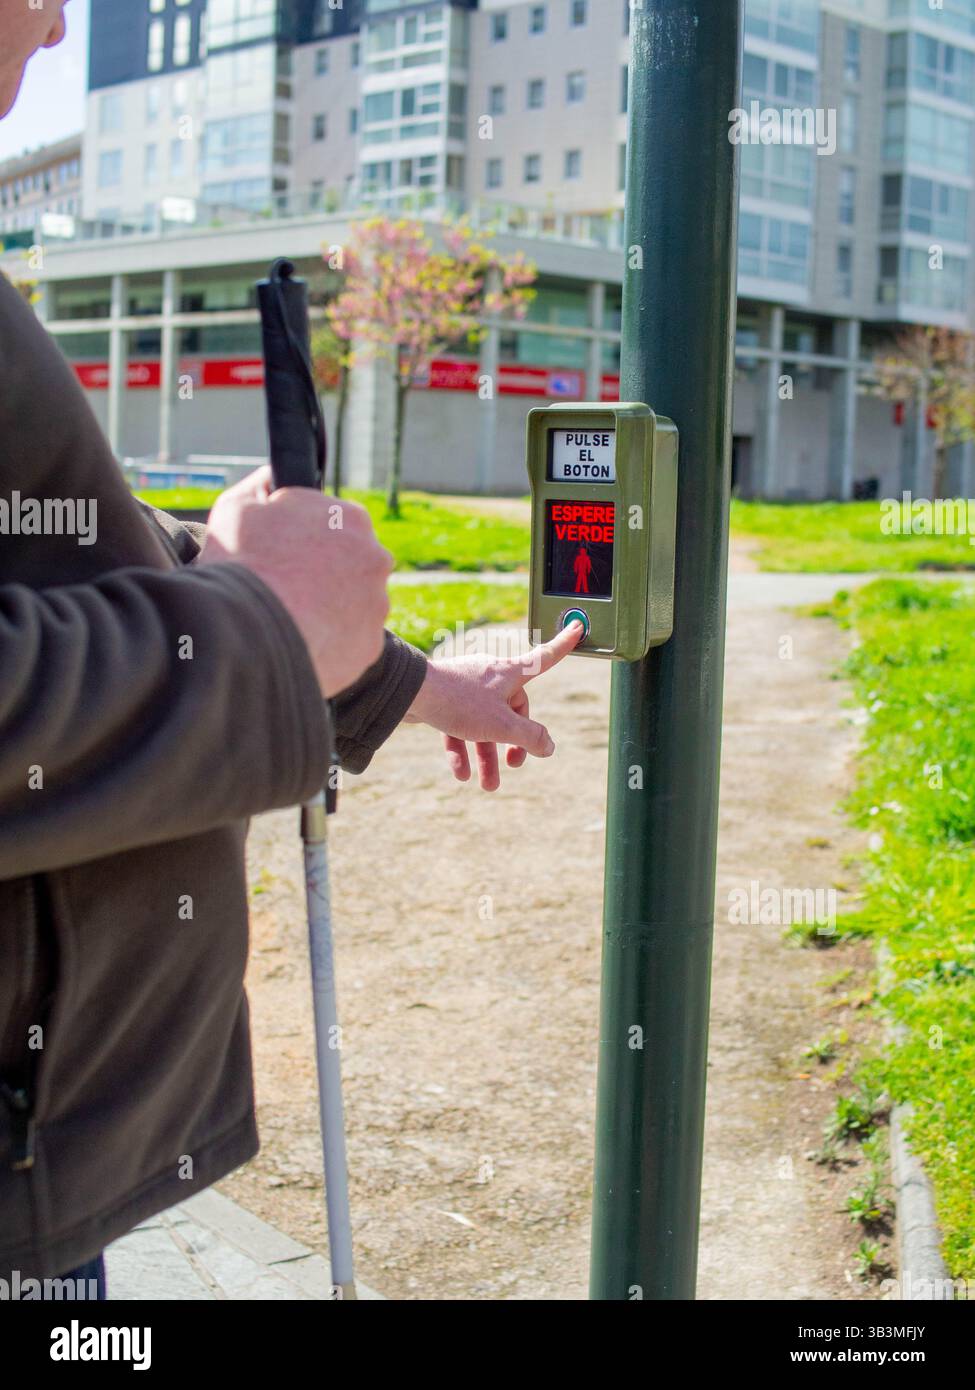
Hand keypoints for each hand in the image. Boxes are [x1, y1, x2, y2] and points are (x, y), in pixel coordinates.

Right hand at [198, 466, 392, 698]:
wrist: (248, 635)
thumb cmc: (242, 564)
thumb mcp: (238, 507)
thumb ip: (262, 486)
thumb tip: (272, 476)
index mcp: (350, 517)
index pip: (335, 523)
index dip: (305, 538)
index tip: (286, 554)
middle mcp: (375, 558)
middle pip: (349, 564)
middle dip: (323, 574)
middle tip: (286, 588)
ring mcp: (377, 604)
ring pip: (353, 604)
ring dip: (329, 609)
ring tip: (290, 619)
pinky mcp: (370, 646)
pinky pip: (349, 641)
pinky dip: (329, 643)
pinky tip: (300, 643)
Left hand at [405, 622, 583, 790]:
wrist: (409, 693)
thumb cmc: (459, 701)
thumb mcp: (502, 725)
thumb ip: (530, 737)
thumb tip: (548, 746)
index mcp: (510, 673)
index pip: (546, 657)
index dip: (563, 645)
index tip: (578, 628)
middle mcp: (491, 677)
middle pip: (513, 711)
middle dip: (515, 742)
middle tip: (515, 764)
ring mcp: (467, 688)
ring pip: (484, 725)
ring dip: (487, 757)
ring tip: (488, 786)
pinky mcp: (446, 701)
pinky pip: (460, 728)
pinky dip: (463, 750)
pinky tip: (461, 775)